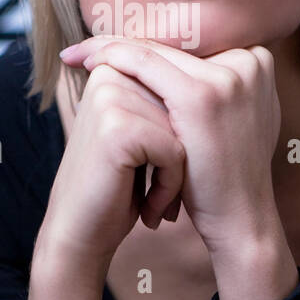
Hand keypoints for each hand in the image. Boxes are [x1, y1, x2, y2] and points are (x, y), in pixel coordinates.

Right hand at [37, 58, 187, 272]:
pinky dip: (170, 186)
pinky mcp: (117, 127)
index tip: (149, 164)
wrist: (82, 233)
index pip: (178, 86)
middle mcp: (109, 74)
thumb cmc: (119, 185)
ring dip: (177, 172)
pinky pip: (174, 152)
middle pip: (183, 107)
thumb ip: (164, 96)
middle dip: (179, 153)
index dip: (179, 134)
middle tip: (154, 186)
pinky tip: (150, 206)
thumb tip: (217, 71)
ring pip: (183, 129)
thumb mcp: (143, 131)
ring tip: (154, 196)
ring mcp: (111, 97)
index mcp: (114, 66)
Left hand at [59, 34, 282, 259]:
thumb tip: (182, 61)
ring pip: (155, 49)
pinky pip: (145, 63)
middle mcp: (250, 60)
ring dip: (110, 47)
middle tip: (82, 45)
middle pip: (172, 43)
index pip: (190, 41)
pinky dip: (113, 58)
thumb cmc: (225, 173)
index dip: (148, 38)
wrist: (240, 220)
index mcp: (258, 60)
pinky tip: (89, 64)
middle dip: (124, 40)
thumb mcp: (232, 117)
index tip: (109, 43)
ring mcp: (228, 76)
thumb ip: (216, 84)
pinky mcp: (203, 95)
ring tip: (78, 55)